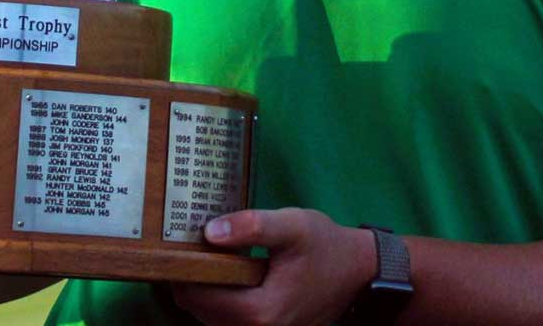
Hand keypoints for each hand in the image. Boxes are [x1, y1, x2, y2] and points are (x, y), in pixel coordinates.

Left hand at [173, 208, 376, 325]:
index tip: (185, 240)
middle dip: (192, 276)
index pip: (196, 297)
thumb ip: (253, 226)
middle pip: (197, 308)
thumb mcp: (293, 226)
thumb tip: (210, 232)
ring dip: (205, 285)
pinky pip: (225, 316)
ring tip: (214, 252)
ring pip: (208, 314)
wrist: (358, 272)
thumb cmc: (326, 248)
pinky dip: (219, 294)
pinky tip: (229, 269)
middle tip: (198, 242)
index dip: (184, 268)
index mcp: (259, 313)